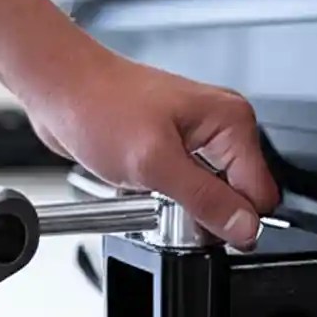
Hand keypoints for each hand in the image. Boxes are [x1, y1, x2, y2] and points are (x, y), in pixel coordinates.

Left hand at [20, 48, 279, 248]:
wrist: (58, 89)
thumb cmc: (98, 106)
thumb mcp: (155, 163)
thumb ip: (205, 199)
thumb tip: (244, 227)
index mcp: (231, 121)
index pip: (259, 193)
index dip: (233, 219)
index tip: (196, 223)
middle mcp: (219, 128)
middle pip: (236, 198)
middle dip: (202, 212)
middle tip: (162, 197)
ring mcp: (196, 140)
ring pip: (208, 198)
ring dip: (179, 208)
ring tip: (146, 188)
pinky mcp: (173, 152)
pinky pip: (183, 192)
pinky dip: (162, 199)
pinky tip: (139, 185)